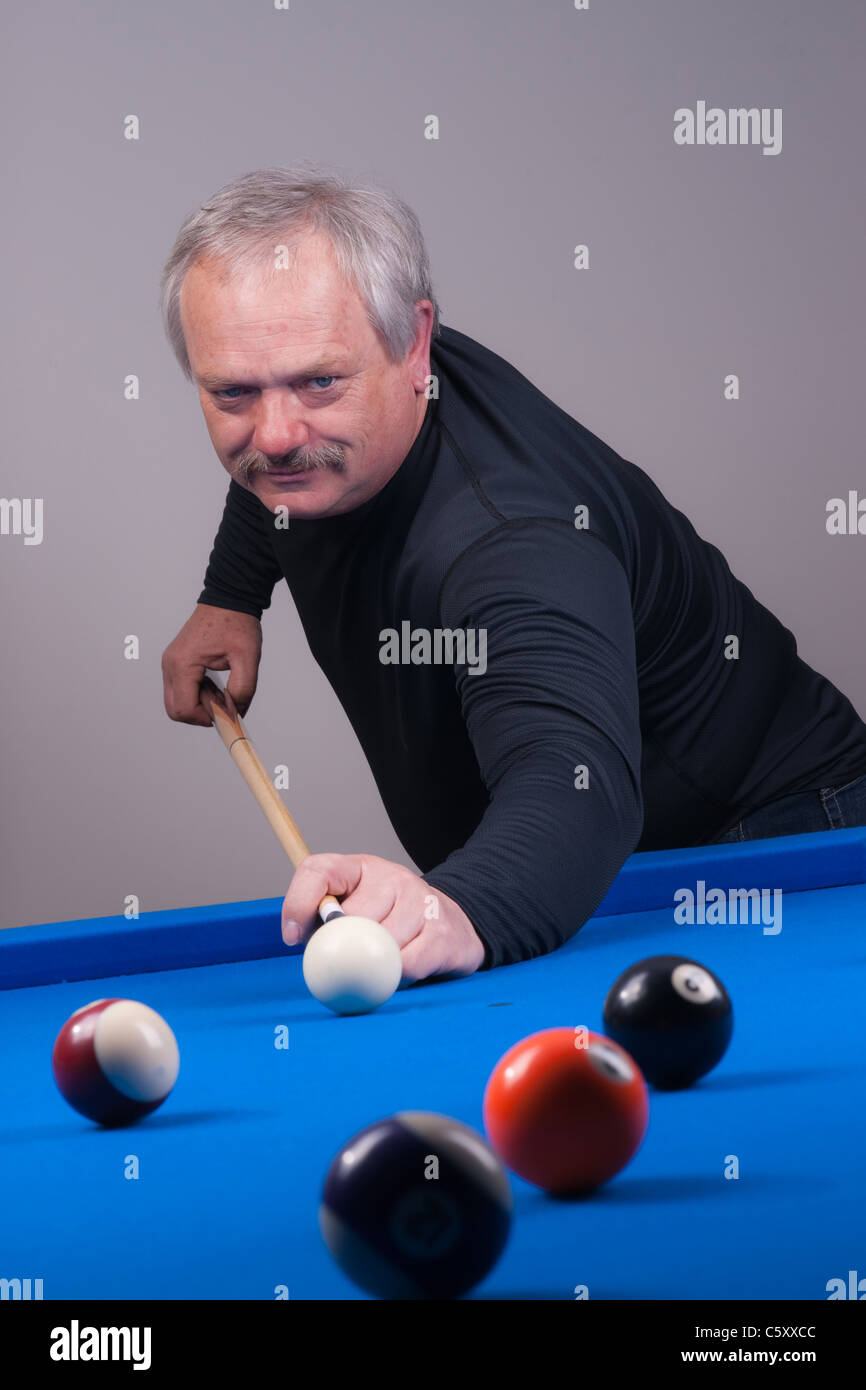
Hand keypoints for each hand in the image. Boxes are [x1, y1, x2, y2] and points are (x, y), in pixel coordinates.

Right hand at [162, 604, 261, 725]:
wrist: (228, 600)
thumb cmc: (236, 623)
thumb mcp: (247, 658)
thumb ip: (243, 689)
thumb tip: (235, 711)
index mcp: (183, 663)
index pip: (185, 709)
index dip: (208, 717)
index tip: (227, 710)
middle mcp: (170, 664)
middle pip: (175, 710)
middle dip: (201, 714)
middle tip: (223, 702)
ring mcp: (170, 663)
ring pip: (176, 701)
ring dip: (199, 704)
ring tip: (221, 689)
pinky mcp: (175, 662)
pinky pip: (180, 689)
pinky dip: (196, 694)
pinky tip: (214, 684)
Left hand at [281, 853, 485, 983]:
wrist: (453, 926)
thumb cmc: (390, 922)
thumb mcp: (354, 910)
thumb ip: (322, 921)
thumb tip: (296, 937)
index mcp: (361, 868)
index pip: (320, 871)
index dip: (299, 902)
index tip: (292, 936)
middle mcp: (393, 877)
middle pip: (351, 917)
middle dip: (343, 945)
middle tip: (347, 958)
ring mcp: (421, 901)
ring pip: (379, 944)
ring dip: (372, 966)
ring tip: (378, 965)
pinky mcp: (442, 932)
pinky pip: (405, 965)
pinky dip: (396, 978)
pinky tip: (399, 972)